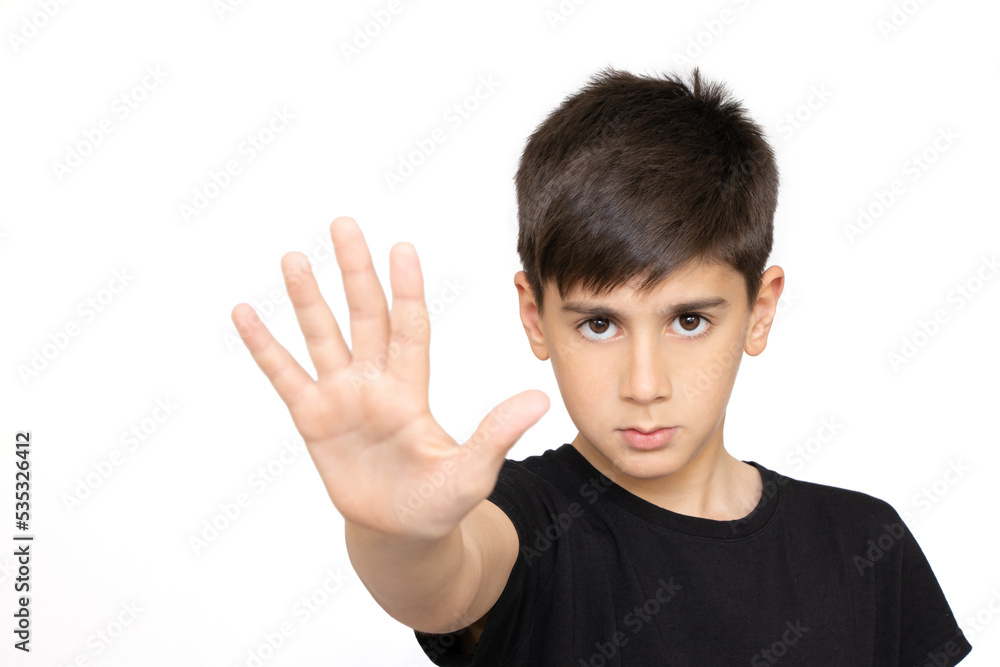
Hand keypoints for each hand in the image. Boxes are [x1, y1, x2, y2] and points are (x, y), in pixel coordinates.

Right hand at [231, 216, 548, 541]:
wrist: (400, 531)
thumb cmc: (439, 500)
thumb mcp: (471, 473)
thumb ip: (496, 435)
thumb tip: (540, 402)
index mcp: (411, 389)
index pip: (409, 328)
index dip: (405, 291)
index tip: (402, 249)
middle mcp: (375, 382)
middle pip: (363, 316)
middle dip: (355, 271)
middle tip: (344, 224)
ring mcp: (341, 396)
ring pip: (322, 336)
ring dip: (307, 298)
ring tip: (294, 257)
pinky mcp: (312, 418)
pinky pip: (284, 375)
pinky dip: (264, 345)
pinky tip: (245, 312)